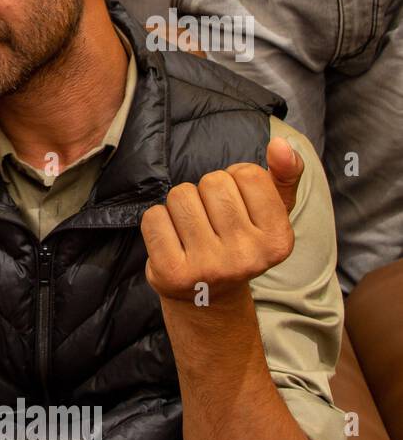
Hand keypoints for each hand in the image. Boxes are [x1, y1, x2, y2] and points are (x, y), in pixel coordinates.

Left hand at [140, 137, 303, 302]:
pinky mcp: (172, 272)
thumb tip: (280, 144)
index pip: (247, 174)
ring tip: (191, 227)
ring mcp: (208, 267)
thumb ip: (285, 175)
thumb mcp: (271, 212)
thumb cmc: (239, 242)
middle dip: (206, 191)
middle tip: (210, 219)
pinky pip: (153, 217)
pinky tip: (172, 239)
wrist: (207, 295)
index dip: (235, 179)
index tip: (236, 203)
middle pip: (212, 182)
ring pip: (180, 195)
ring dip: (181, 203)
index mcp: (277, 241)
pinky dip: (158, 220)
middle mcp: (246, 258)